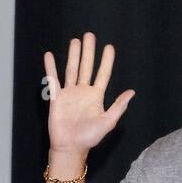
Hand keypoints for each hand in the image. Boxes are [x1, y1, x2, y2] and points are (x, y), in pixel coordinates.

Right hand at [42, 32, 134, 153]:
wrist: (70, 147)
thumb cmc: (89, 138)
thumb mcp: (107, 122)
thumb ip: (118, 106)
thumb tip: (131, 92)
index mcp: (96, 97)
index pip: (102, 74)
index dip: (106, 61)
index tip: (109, 47)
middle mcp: (83, 92)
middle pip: (86, 67)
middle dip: (89, 51)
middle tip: (90, 35)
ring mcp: (69, 94)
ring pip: (72, 69)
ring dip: (73, 55)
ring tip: (75, 40)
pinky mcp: (56, 98)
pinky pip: (53, 79)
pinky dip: (51, 67)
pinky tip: (49, 55)